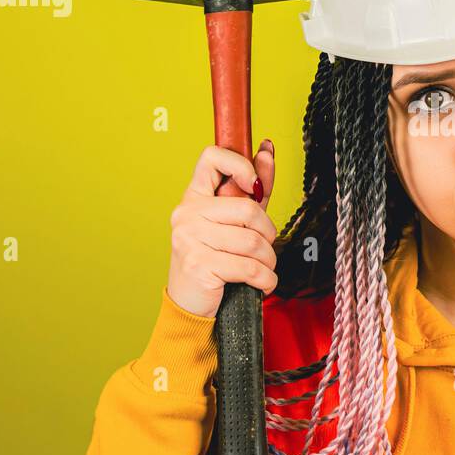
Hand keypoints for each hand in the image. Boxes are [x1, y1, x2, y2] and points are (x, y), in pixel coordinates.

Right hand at [166, 142, 277, 318]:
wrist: (190, 304)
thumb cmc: (215, 259)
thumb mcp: (235, 221)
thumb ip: (251, 189)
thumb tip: (266, 150)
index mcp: (194, 197)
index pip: (212, 157)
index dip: (241, 165)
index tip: (255, 186)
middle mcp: (186, 213)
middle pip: (248, 209)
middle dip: (268, 233)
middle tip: (264, 248)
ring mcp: (189, 238)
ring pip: (253, 242)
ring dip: (268, 261)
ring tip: (263, 269)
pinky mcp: (198, 265)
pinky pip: (250, 268)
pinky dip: (266, 279)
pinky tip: (262, 283)